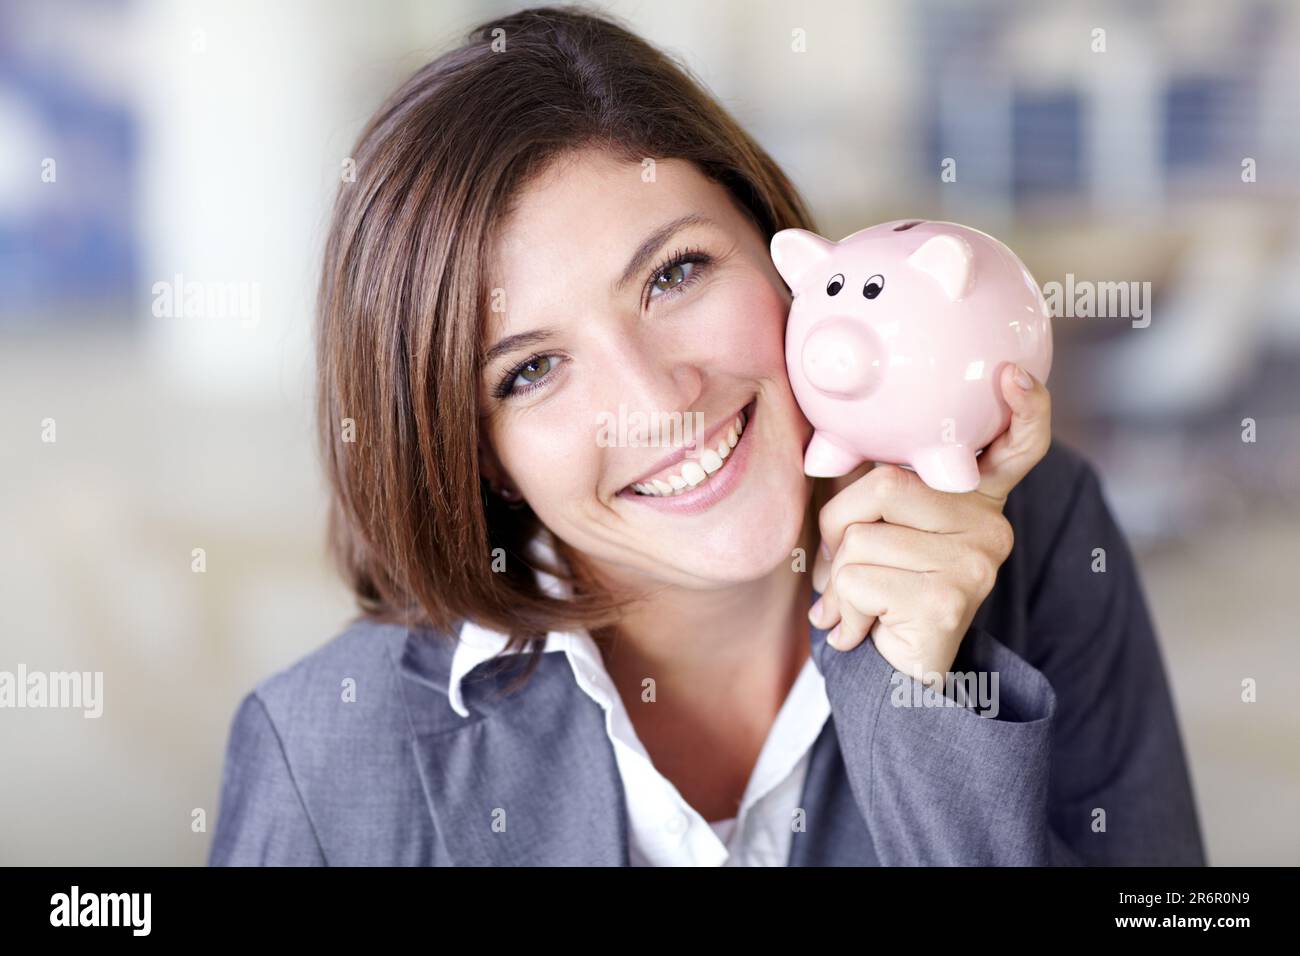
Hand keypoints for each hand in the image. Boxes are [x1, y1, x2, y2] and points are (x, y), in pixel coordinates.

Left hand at [809, 363, 1051, 684]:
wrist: (902, 680)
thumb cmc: (884, 596)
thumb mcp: (880, 532)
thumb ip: (874, 493)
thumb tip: (827, 456)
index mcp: (976, 500)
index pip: (1018, 446)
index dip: (1025, 408)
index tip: (1012, 376)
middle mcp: (989, 525)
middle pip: (882, 484)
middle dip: (837, 527)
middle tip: (843, 569)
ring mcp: (977, 559)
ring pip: (860, 536)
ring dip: (837, 579)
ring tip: (858, 605)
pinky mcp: (952, 595)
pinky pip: (858, 577)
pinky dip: (842, 607)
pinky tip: (863, 629)